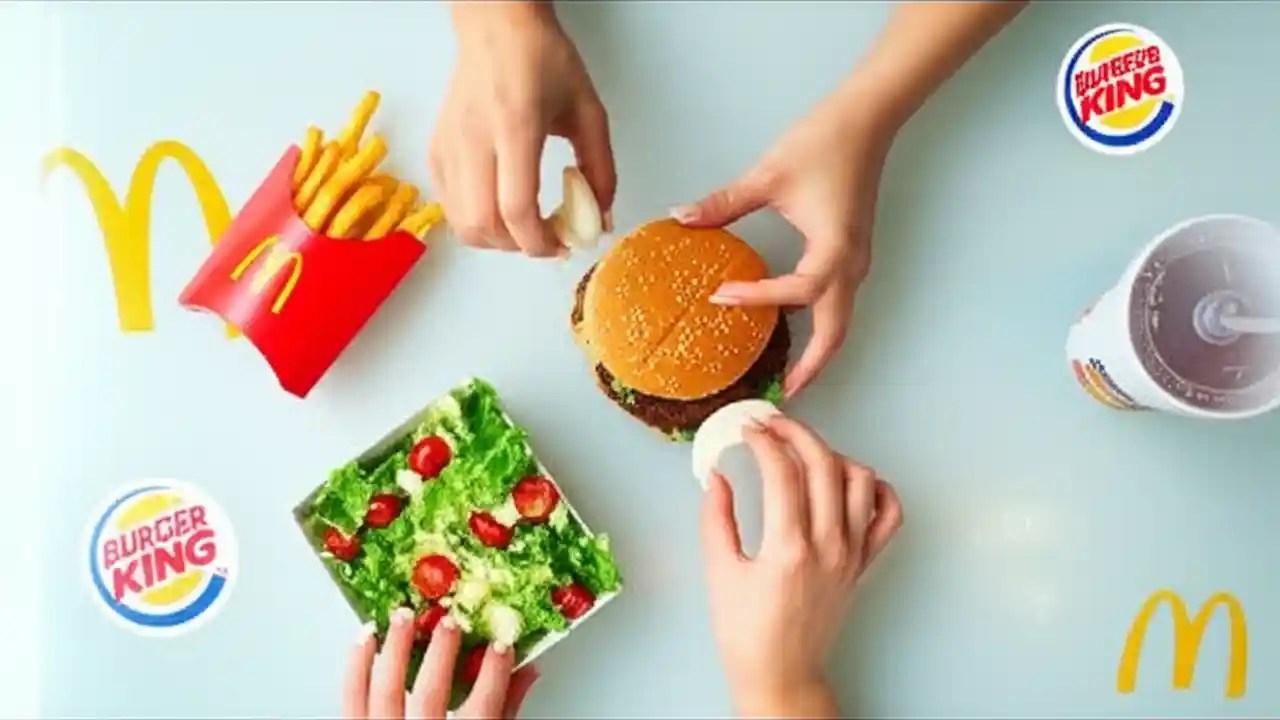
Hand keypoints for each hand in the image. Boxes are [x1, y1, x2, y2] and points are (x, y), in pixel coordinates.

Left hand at [342, 608, 538, 718]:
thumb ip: (506, 711)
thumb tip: (527, 673)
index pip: (484, 704)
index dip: (495, 670)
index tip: (501, 644)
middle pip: (430, 692)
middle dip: (441, 651)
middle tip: (449, 622)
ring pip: (384, 689)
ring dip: (393, 647)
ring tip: (402, 615)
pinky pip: (351, 698)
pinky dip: (356, 665)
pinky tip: (364, 639)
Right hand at [431, 2, 615, 257]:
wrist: (496, 26)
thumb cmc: (543, 59)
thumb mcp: (588, 110)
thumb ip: (600, 168)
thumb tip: (601, 217)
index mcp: (516, 126)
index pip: (516, 208)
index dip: (539, 242)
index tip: (562, 245)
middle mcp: (475, 138)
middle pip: (484, 224)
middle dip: (518, 247)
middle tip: (545, 238)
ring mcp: (449, 145)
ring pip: (461, 222)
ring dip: (495, 240)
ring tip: (523, 228)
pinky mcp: (436, 149)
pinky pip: (448, 205)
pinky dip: (474, 220)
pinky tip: (499, 208)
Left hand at [672, 78, 898, 397]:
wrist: (867, 119)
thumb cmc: (825, 143)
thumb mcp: (768, 175)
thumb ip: (725, 204)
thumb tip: (681, 218)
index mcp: (834, 250)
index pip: (796, 292)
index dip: (758, 298)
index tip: (721, 296)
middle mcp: (852, 265)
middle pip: (835, 333)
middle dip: (812, 368)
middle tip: (781, 394)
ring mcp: (856, 262)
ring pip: (840, 321)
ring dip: (818, 351)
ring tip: (789, 375)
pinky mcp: (853, 254)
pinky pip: (837, 301)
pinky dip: (818, 323)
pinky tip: (789, 325)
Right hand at [700, 416, 903, 717]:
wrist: (780, 673)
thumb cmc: (745, 632)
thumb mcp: (719, 572)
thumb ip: (717, 518)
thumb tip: (717, 474)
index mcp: (789, 549)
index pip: (782, 473)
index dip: (763, 442)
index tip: (747, 431)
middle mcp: (829, 547)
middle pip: (824, 465)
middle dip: (797, 433)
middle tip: (772, 425)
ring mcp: (852, 554)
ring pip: (860, 481)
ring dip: (832, 455)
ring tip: (804, 454)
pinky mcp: (863, 564)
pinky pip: (888, 516)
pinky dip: (876, 490)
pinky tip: (849, 482)